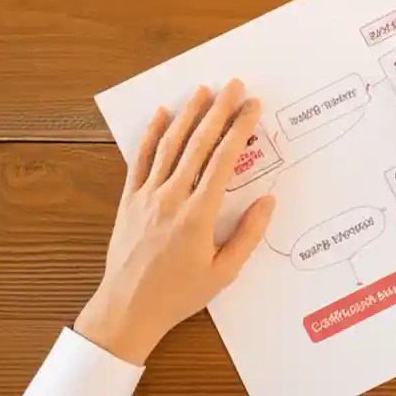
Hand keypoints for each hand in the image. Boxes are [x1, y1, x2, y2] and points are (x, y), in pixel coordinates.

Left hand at [74, 79, 275, 364]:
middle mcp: (171, 197)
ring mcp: (147, 196)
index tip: (253, 107)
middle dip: (218, 110)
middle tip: (233, 85)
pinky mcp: (129, 200)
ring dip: (188, 114)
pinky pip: (140, 160)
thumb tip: (268, 201)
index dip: (240, 129)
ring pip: (169, 145)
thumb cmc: (179, 294)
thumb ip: (248, 235)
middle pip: (198, 143)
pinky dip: (150, 135)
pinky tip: (162, 114)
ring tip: (202, 91)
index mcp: (198, 214)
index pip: (224, 160)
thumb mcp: (224, 273)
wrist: (128, 309)